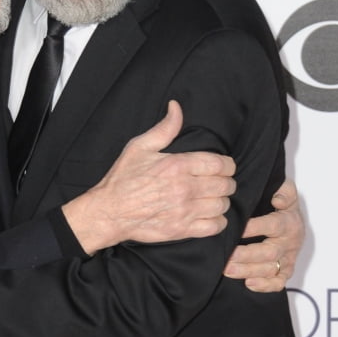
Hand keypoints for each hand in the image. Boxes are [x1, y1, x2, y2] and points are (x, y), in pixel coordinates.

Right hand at [62, 101, 236, 253]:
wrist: (109, 212)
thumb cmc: (123, 179)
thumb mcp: (139, 147)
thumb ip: (164, 128)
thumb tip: (176, 107)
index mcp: (177, 165)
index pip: (220, 164)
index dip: (228, 165)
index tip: (224, 167)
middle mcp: (184, 188)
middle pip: (225, 185)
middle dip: (226, 182)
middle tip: (219, 183)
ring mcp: (184, 211)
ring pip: (222, 206)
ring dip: (221, 201)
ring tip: (213, 199)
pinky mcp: (182, 230)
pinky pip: (215, 226)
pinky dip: (217, 221)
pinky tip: (209, 215)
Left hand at [224, 179, 304, 291]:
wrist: (293, 220)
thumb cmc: (281, 205)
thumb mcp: (285, 191)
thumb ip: (284, 190)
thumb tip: (278, 199)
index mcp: (289, 221)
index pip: (272, 225)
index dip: (255, 228)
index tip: (236, 230)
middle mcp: (290, 242)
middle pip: (270, 252)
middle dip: (246, 256)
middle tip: (226, 259)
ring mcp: (288, 258)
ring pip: (271, 269)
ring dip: (249, 271)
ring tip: (227, 270)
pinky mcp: (287, 270)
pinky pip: (280, 282)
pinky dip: (266, 285)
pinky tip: (249, 283)